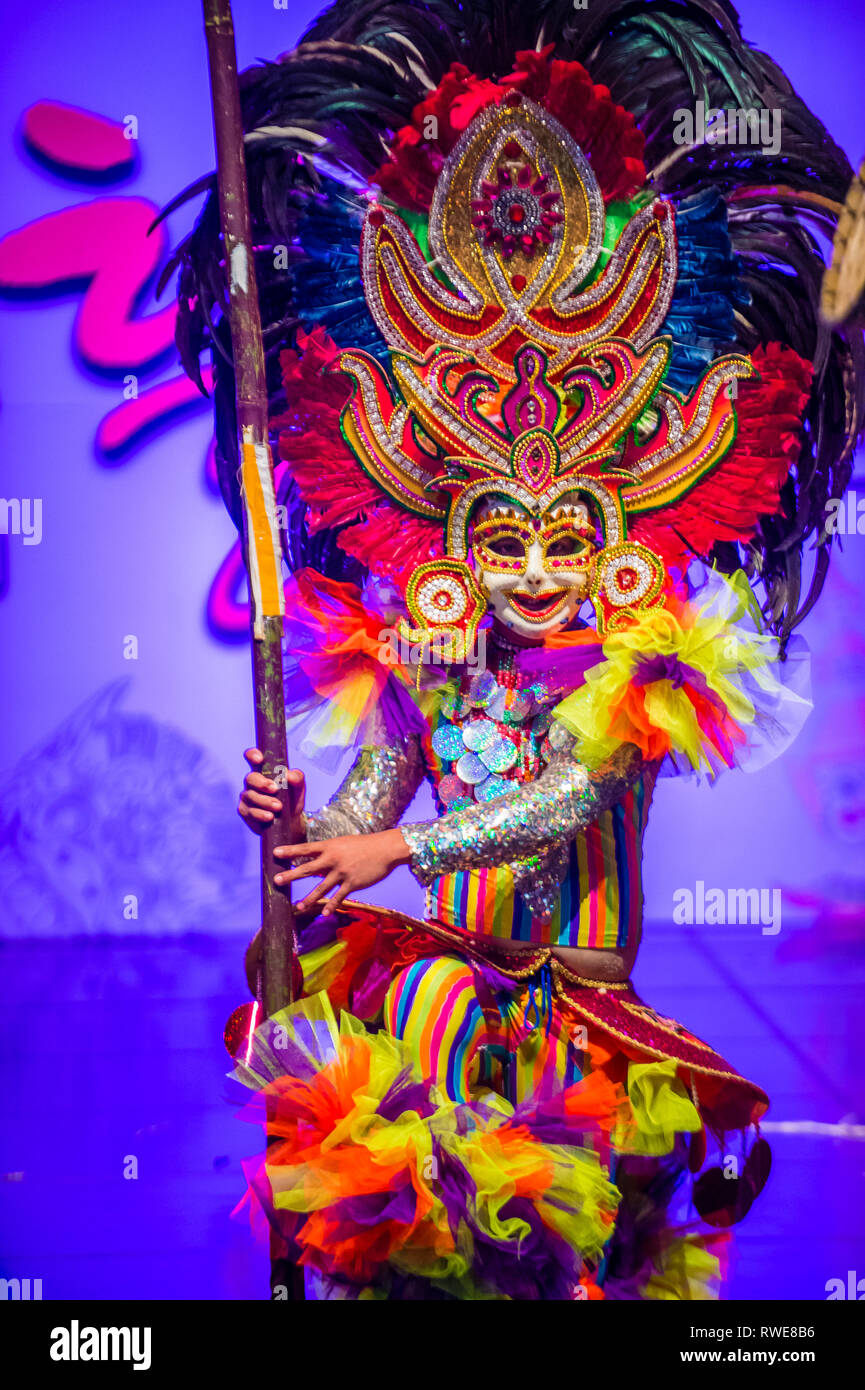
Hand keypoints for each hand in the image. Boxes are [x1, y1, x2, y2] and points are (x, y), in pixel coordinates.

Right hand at [237, 748, 304, 839]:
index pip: (252, 756)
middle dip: (262, 783)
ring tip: (279, 807)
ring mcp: (247, 796)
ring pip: (250, 795)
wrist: (291, 821)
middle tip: (275, 789)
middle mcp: (253, 782)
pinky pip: (249, 811)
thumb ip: (297, 778)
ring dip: (265, 801)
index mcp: (264, 770)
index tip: (260, 759)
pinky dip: (260, 814)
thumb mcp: (299, 788)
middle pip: (250, 778)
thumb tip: (289, 775)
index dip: (253, 755)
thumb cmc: (292, 799)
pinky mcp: (245, 811)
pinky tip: (270, 817)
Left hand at [273, 828, 410, 912]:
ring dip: (309, 898)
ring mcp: (342, 872)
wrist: (386, 848)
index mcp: (330, 846)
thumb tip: (315, 863)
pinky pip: (339, 896)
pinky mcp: (353, 883)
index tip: (275, 853)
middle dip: (291, 875)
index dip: (290, 851)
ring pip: (321, 887)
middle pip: (307, 868)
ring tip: (298, 907)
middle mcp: (333, 859)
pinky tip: (323, 913)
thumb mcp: (344, 843)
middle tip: (277, 880)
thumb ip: (328, 853)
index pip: (306, 848)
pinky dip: (331, 905)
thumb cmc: (364, 844)